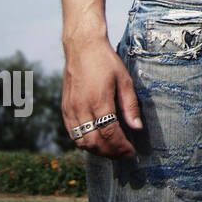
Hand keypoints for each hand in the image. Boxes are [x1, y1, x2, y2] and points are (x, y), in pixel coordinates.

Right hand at [62, 37, 142, 158]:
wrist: (82, 48)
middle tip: (124, 154)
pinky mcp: (64, 109)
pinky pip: (72, 133)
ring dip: (98, 150)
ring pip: (81, 141)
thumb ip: (130, 105)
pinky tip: (97, 140)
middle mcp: (81, 108)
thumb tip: (137, 128)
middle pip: (94, 142)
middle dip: (111, 153)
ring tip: (113, 150)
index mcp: (98, 101)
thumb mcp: (125, 80)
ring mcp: (70, 109)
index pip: (110, 133)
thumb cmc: (106, 62)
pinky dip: (85, 142)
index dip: (121, 147)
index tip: (132, 152)